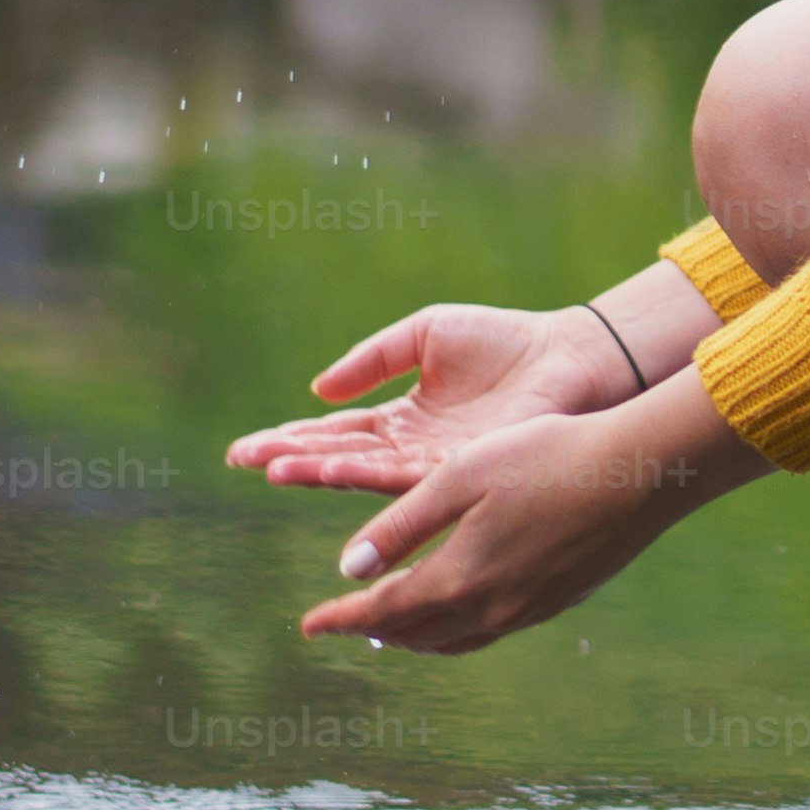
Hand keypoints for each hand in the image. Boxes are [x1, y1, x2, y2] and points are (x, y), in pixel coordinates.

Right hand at [225, 297, 636, 494]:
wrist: (565, 357)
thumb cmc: (504, 343)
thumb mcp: (425, 335)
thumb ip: (372, 359)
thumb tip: (318, 391)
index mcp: (402, 418)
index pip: (335, 431)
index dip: (290, 436)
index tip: (245, 449)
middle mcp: (411, 449)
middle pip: (339, 455)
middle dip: (289, 457)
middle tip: (244, 460)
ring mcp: (434, 464)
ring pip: (364, 471)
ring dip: (318, 469)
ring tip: (278, 468)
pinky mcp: (458, 469)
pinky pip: (404, 475)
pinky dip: (364, 473)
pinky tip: (330, 468)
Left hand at [295, 371, 772, 652]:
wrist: (637, 474)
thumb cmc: (544, 458)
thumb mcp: (458, 478)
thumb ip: (400, 528)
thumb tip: (350, 569)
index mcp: (459, 578)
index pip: (383, 610)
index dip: (341, 616)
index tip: (307, 624)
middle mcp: (491, 608)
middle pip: (415, 634)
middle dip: (372, 629)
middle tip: (341, 621)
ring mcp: (528, 611)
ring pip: (453, 639)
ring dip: (415, 635)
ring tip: (390, 624)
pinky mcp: (556, 601)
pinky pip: (488, 631)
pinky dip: (456, 628)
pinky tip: (457, 607)